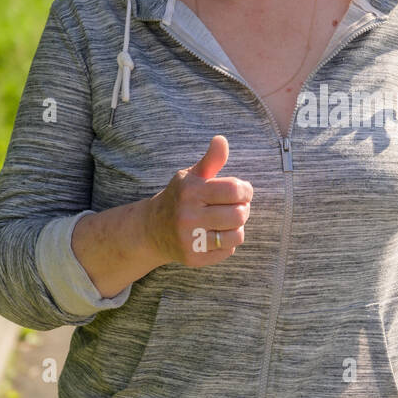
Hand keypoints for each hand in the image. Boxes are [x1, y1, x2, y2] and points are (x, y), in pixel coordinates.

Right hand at [147, 135, 252, 266]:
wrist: (152, 230)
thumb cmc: (180, 197)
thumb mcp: (191, 176)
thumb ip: (211, 160)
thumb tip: (221, 140)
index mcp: (190, 191)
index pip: (235, 190)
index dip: (246, 191)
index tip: (242, 191)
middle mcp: (188, 216)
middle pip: (239, 215)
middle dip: (243, 209)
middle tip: (235, 207)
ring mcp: (189, 239)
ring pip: (236, 235)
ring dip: (237, 227)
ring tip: (226, 221)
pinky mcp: (193, 258)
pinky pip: (227, 251)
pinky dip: (226, 243)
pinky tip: (214, 235)